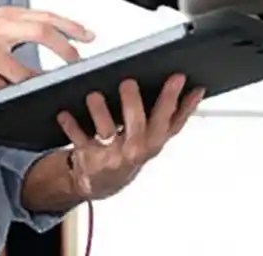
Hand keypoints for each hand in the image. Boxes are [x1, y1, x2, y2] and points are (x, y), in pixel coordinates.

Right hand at [0, 6, 93, 101]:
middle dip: (66, 49)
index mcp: (2, 16)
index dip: (71, 26)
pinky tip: (13, 99)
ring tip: (47, 91)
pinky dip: (11, 96)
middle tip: (78, 63)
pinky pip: (2, 89)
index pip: (45, 16)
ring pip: (24, 70)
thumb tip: (53, 41)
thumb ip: (15, 33)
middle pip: (43, 31)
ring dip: (39, 84)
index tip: (90, 36)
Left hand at [56, 74, 204, 200]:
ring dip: (99, 112)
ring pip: (106, 132)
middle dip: (133, 104)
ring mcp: (111, 153)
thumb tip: (197, 90)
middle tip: (128, 82)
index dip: (179, 102)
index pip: (172, 122)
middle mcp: (135, 149)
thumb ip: (175, 116)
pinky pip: (78, 139)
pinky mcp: (88, 155)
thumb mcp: (156, 139)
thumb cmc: (130, 153)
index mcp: (154, 142)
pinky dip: (71, 125)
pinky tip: (65, 113)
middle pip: (138, 127)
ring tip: (94, 95)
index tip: (179, 78)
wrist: (100, 182)